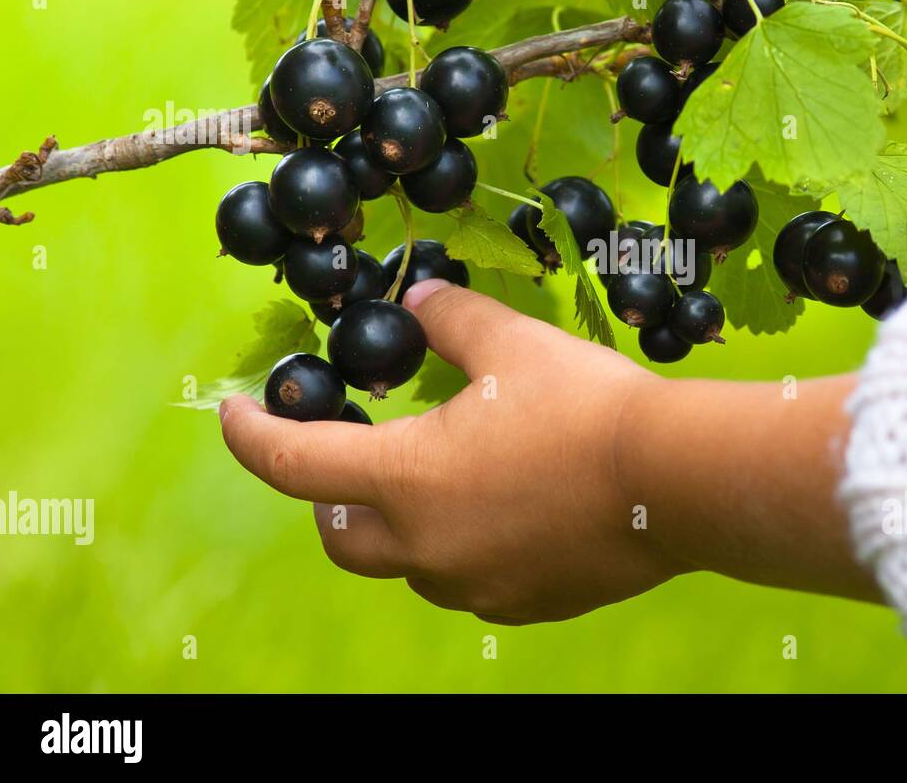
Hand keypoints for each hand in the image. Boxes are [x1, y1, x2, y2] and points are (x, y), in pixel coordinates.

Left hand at [220, 278, 685, 623]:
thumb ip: (449, 321)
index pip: (293, 463)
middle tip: (349, 455)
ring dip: (398, 524)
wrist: (676, 481)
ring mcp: (474, 584)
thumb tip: (418, 301)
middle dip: (327, 497)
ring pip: (405, 564)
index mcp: (406, 479)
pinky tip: (502, 511)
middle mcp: (426, 547)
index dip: (250, 433)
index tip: (230, 411)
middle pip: (339, 536)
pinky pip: (465, 580)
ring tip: (439, 479)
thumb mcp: (509, 344)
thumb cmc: (584, 405)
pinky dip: (458, 547)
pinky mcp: (523, 604)